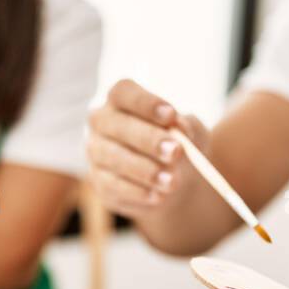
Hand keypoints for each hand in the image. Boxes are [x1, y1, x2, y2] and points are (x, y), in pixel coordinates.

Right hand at [86, 79, 207, 220]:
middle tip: (176, 151)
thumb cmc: (179, 144)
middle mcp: (101, 121)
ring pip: (114, 158)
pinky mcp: (100, 183)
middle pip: (117, 124)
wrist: (174, 181)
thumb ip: (187, 126)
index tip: (171, 115)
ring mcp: (96, 153)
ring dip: (145, 170)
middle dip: (148, 139)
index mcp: (121, 99)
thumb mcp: (192, 132)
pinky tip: (158, 196)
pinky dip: (137, 192)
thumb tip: (179, 127)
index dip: (145, 103)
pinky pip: (113, 187)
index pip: (124, 92)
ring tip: (172, 182)